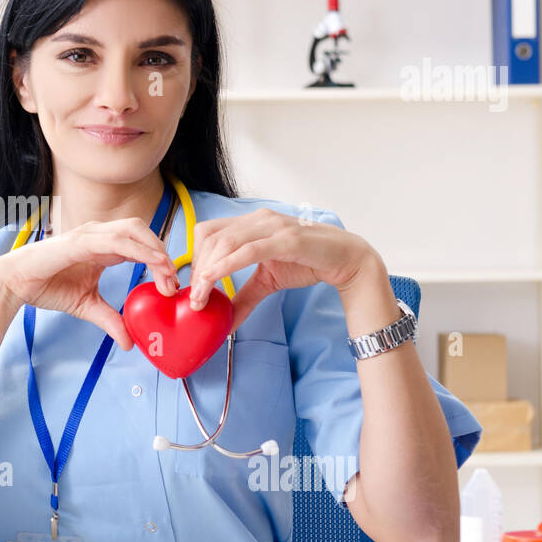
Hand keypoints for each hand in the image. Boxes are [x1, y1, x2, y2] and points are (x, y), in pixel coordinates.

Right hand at [0, 218, 180, 349]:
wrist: (15, 284)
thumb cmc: (47, 286)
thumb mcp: (87, 307)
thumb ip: (110, 320)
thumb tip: (130, 343)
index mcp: (104, 246)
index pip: (140, 245)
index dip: (160, 261)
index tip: (170, 285)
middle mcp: (100, 234)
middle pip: (143, 231)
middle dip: (162, 252)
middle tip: (172, 280)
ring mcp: (90, 234)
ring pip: (134, 230)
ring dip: (155, 248)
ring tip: (167, 270)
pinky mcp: (80, 241)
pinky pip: (116, 240)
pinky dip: (138, 248)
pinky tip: (151, 261)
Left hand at [186, 208, 379, 329]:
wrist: (347, 259)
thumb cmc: (307, 262)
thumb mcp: (267, 282)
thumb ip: (245, 297)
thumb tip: (225, 323)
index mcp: (250, 223)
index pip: (208, 232)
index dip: (195, 257)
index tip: (194, 286)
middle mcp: (258, 219)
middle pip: (211, 238)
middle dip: (198, 269)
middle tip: (195, 299)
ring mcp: (273, 226)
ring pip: (226, 242)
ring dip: (208, 271)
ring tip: (202, 297)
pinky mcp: (287, 239)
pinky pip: (250, 250)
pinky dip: (228, 265)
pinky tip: (214, 278)